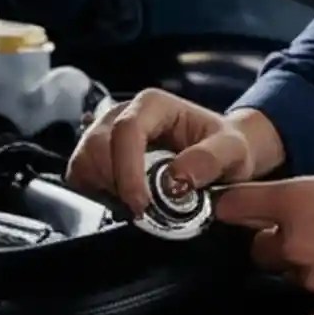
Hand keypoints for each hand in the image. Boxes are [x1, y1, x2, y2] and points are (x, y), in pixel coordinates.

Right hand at [65, 89, 282, 214]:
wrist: (221, 154)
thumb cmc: (226, 148)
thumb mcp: (233, 152)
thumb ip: (209, 161)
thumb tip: (174, 180)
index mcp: (153, 104)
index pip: (125, 130)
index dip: (127, 170)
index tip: (141, 205)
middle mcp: (122, 113)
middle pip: (95, 147)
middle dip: (115, 184)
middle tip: (142, 209)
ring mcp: (106, 134)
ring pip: (82, 162)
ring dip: (103, 191)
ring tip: (135, 205)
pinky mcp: (99, 156)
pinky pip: (80, 176)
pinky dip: (96, 195)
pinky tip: (123, 202)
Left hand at [214, 164, 313, 314]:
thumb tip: (297, 194)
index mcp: (298, 202)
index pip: (233, 206)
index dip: (229, 204)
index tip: (230, 203)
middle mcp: (297, 242)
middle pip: (254, 245)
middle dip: (269, 236)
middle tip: (300, 223)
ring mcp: (313, 274)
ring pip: (284, 267)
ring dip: (298, 256)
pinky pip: (311, 283)